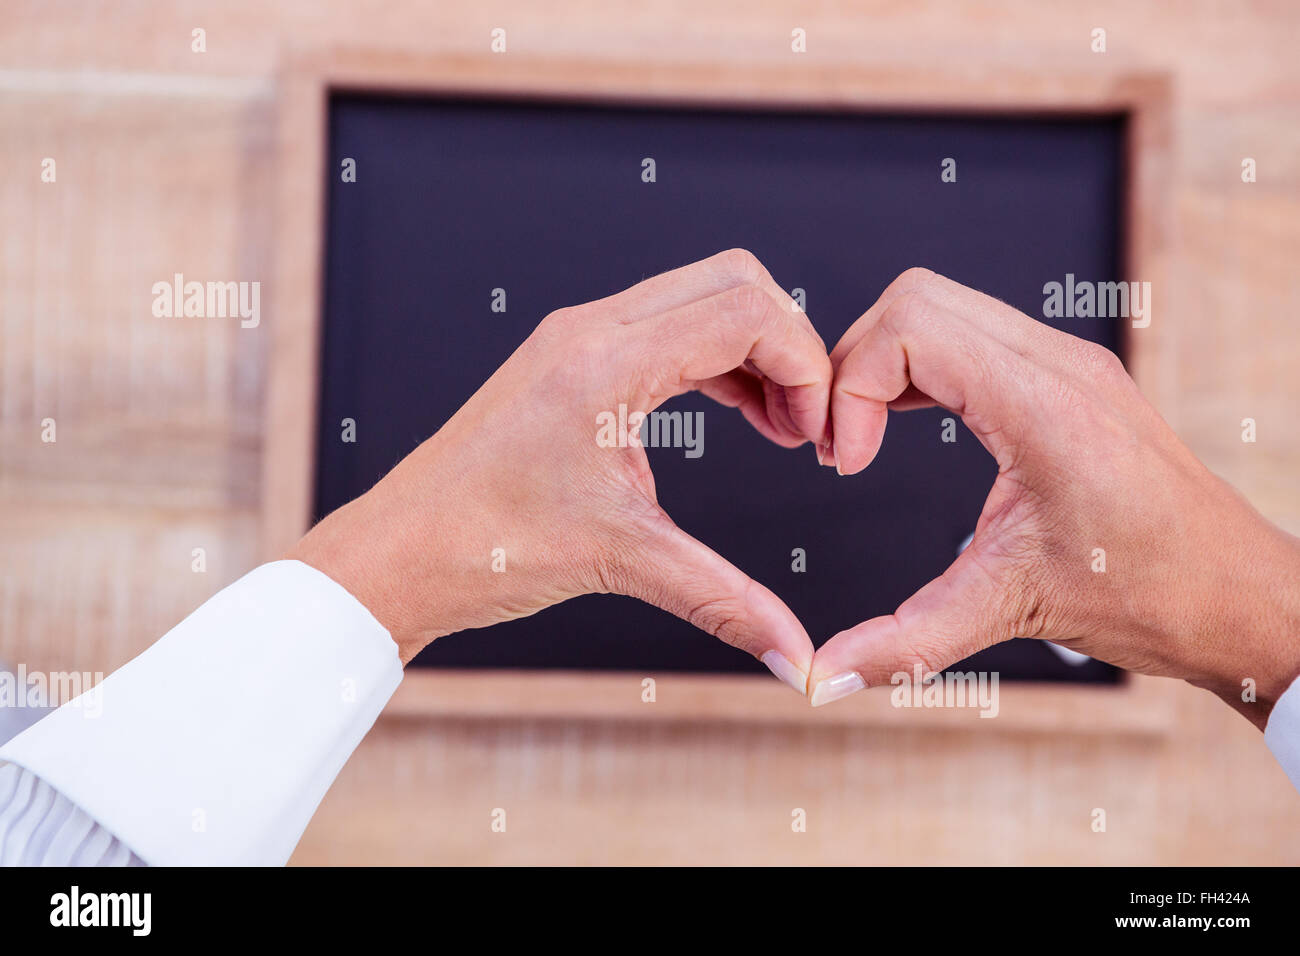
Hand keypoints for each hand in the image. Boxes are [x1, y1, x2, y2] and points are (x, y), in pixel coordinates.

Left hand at [288, 250, 831, 691]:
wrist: (400, 552)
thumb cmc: (484, 548)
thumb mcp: (622, 562)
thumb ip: (723, 601)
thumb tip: (794, 657)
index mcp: (605, 361)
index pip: (745, 311)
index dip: (803, 365)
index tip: (813, 433)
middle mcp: (591, 329)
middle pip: (733, 282)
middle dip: (788, 346)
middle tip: (802, 426)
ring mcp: (576, 337)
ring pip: (700, 297)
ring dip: (752, 352)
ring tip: (778, 428)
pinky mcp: (569, 357)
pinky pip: (665, 327)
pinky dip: (714, 361)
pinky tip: (735, 416)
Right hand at [810, 269, 1299, 726]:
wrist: (1237, 596)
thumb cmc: (1152, 594)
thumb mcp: (1010, 609)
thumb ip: (904, 643)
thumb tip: (829, 676)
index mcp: (1042, 405)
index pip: (907, 329)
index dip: (850, 389)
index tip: (847, 461)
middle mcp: (1057, 364)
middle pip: (913, 299)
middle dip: (854, 366)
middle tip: (844, 445)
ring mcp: (1067, 362)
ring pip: (939, 305)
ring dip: (885, 362)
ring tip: (865, 437)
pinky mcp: (1067, 375)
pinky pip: (971, 331)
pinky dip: (921, 366)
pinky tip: (907, 422)